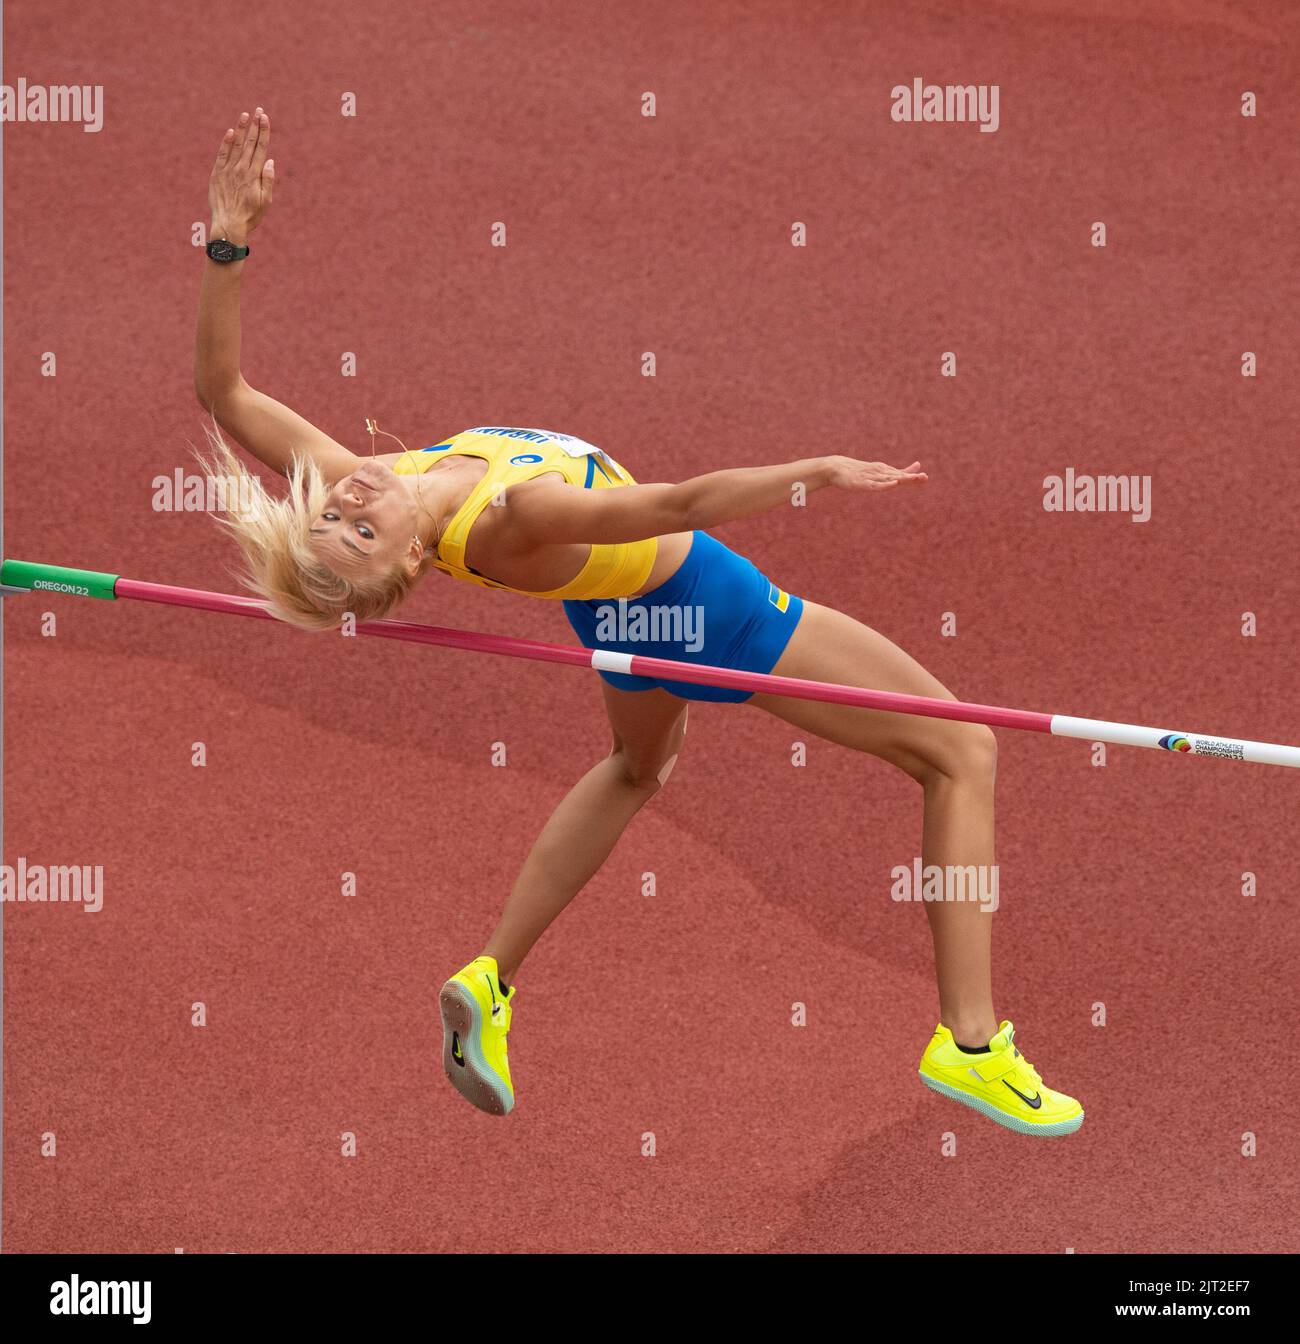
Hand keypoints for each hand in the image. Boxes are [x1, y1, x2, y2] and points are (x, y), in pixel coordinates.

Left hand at [208, 108, 274, 244]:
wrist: (228, 225)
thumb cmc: (250, 216)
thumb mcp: (265, 202)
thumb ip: (268, 180)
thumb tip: (270, 161)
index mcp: (254, 175)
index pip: (260, 148)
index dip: (263, 132)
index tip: (265, 118)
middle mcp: (241, 169)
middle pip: (250, 143)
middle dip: (255, 126)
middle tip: (258, 111)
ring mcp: (228, 170)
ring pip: (236, 145)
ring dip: (241, 129)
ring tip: (245, 116)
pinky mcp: (217, 174)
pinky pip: (222, 154)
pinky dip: (226, 143)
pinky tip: (231, 133)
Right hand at [820, 456, 927, 490]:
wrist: (835, 467)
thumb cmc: (856, 471)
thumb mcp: (874, 472)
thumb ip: (887, 473)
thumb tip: (898, 471)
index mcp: (883, 471)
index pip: (900, 473)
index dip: (912, 476)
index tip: (924, 477)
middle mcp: (879, 472)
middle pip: (898, 475)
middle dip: (911, 477)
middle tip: (924, 477)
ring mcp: (871, 477)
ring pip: (889, 478)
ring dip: (902, 479)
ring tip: (914, 479)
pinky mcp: (862, 483)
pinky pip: (876, 485)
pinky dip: (886, 484)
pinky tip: (894, 483)